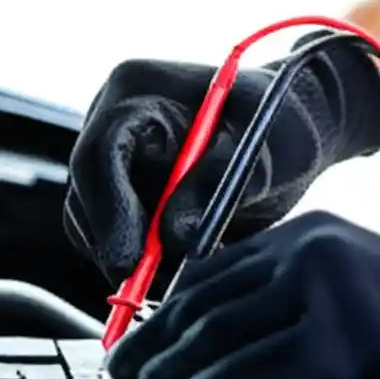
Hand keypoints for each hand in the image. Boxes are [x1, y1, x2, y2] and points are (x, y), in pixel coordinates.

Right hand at [64, 35, 379, 287]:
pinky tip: (177, 265)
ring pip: (91, 219)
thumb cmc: (284, 124)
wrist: (294, 127)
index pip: (99, 154)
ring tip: (181, 271)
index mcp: (137, 91)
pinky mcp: (120, 188)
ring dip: (126, 255)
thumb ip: (217, 186)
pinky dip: (137, 258)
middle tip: (150, 286)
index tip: (130, 261)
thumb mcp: (263, 149)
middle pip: (85, 192)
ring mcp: (112, 156)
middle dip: (113, 242)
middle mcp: (110, 120)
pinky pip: (110, 232)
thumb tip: (173, 238)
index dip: (108, 210)